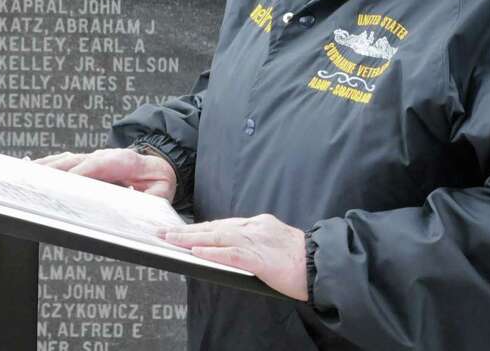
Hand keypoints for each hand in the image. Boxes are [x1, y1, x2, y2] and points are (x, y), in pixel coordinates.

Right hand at [33, 149, 176, 201]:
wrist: (158, 165)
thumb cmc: (157, 181)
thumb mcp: (161, 192)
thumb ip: (151, 199)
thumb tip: (140, 207)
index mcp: (123, 161)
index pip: (97, 165)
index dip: (80, 172)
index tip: (65, 182)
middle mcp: (104, 156)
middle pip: (75, 161)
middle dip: (56, 171)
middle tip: (38, 182)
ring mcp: (93, 157)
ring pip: (66, 160)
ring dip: (47, 168)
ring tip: (29, 175)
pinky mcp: (87, 162)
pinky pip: (64, 162)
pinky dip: (48, 165)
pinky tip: (33, 169)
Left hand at [159, 214, 307, 300]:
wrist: (325, 267)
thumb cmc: (302, 261)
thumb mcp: (275, 244)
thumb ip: (253, 244)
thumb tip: (230, 250)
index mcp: (258, 225)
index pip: (222, 224)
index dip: (199, 228)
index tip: (180, 230)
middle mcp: (255, 228)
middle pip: (215, 227)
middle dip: (187, 230)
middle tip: (164, 232)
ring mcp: (258, 242)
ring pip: (218, 236)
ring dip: (191, 238)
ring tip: (171, 239)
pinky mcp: (262, 259)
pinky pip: (232, 254)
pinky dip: (212, 252)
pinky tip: (196, 251)